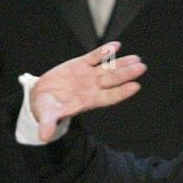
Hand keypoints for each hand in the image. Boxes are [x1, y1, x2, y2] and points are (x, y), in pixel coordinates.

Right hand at [30, 41, 145, 141]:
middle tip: (141, 67)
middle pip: (113, 80)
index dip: (122, 92)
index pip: (109, 97)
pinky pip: (94, 56)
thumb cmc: (46, 108)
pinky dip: (104, 51)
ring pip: (108, 68)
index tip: (135, 86)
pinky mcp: (80, 64)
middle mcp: (92, 88)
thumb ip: (48, 124)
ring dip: (121, 63)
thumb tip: (43, 137)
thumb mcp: (46, 115)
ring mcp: (88, 75)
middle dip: (126, 74)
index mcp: (88, 101)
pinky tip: (116, 46)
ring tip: (136, 58)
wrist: (40, 95)